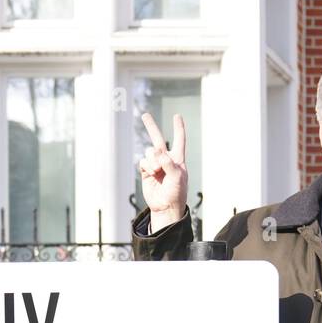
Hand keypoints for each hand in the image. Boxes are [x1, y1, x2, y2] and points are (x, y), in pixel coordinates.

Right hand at [138, 112, 188, 231]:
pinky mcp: (146, 171)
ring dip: (153, 159)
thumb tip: (158, 152)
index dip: (178, 128)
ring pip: (149, 152)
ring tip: (157, 170)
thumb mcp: (177, 177)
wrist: (165, 207)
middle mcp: (165, 160)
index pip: (179, 140)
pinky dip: (147, 165)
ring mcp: (155, 165)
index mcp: (177, 159)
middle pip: (158, 139)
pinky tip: (152, 172)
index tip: (177, 116)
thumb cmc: (176, 193)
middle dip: (151, 127)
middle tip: (144, 115)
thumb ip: (168, 163)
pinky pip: (143, 161)